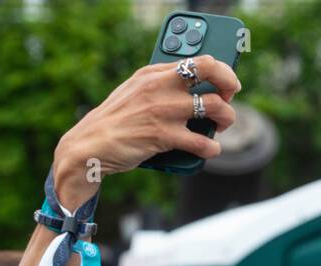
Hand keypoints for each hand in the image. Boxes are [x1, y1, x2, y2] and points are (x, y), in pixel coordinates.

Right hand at [51, 57, 240, 207]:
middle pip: (210, 71)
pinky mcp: (163, 136)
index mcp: (152, 73)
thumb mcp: (135, 92)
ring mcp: (163, 110)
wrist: (90, 146)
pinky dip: (212, 148)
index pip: (197, 60)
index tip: (227, 83)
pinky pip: (201, 142)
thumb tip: (193, 91)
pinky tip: (210, 149)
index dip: (220, 70)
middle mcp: (160, 86)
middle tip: (230, 99)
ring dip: (226, 118)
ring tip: (221, 126)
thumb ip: (160, 87)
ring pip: (214, 106)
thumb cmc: (117, 121)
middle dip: (229, 84)